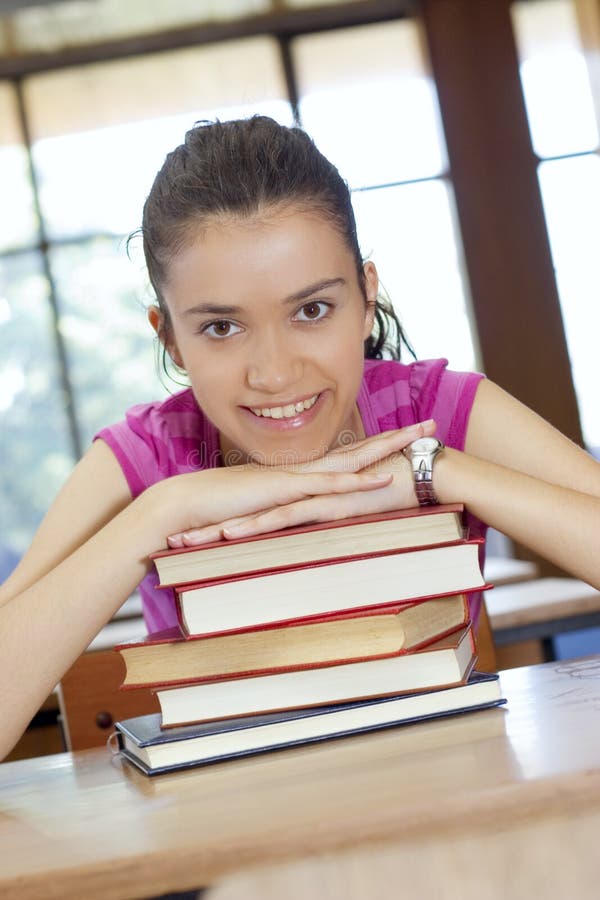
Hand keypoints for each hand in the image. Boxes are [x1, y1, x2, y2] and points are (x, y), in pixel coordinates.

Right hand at [167, 420, 433, 545]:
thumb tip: (304, 519)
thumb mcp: (266, 511)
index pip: (350, 456)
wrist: (191, 504)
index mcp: (305, 474)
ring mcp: (299, 477)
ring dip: (389, 449)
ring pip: (353, 460)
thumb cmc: (222, 509)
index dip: (380, 446)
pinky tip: (381, 479)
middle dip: (398, 438)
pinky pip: (327, 486)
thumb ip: (288, 512)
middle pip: (361, 449)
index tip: (408, 439)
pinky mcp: (287, 491)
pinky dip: (356, 483)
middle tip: (431, 427)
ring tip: (421, 439)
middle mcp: (307, 470)